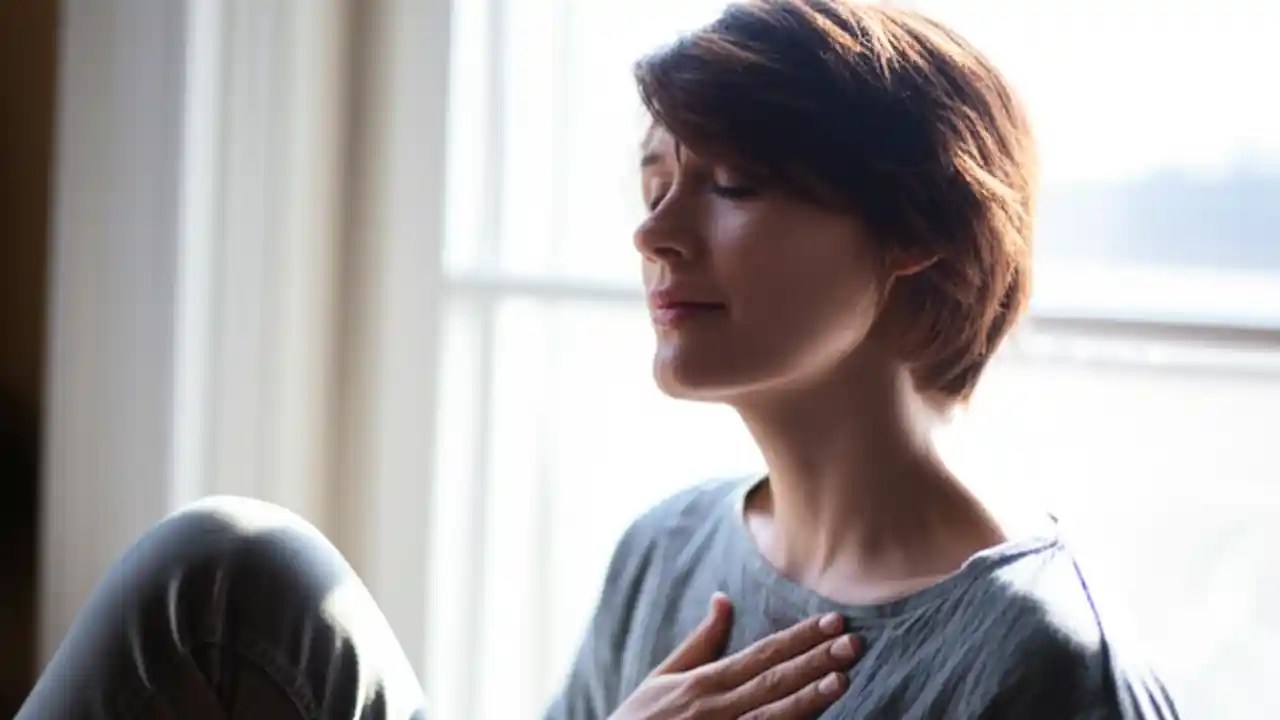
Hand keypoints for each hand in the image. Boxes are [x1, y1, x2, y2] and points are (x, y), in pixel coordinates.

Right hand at [609, 593, 860, 719]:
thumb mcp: (663, 677)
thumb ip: (700, 642)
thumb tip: (724, 598)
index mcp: (702, 682)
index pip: (761, 654)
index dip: (799, 638)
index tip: (833, 621)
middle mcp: (713, 708)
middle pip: (773, 680)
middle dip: (815, 660)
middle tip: (852, 642)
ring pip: (771, 716)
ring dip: (808, 698)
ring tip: (842, 679)